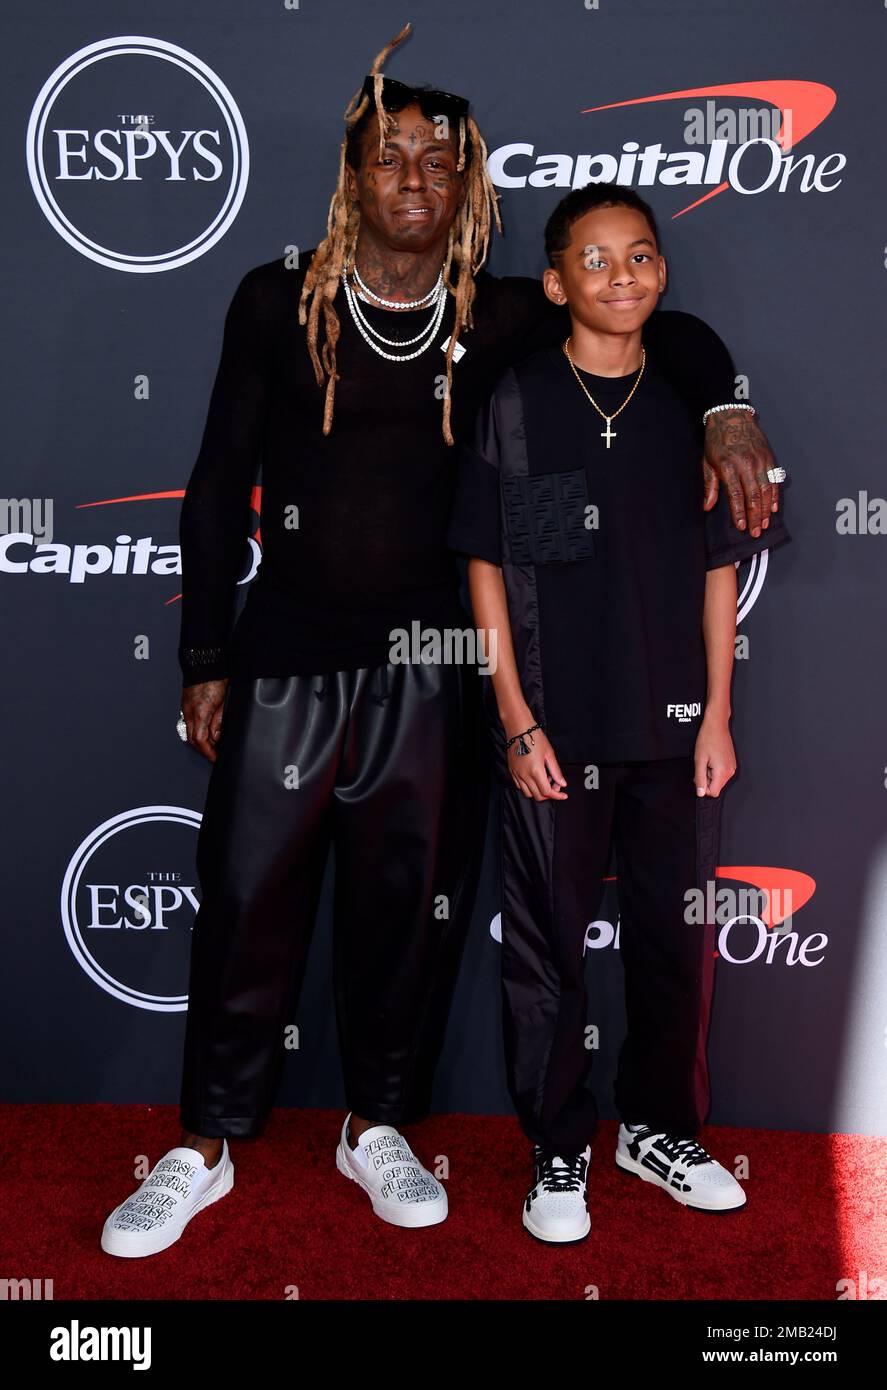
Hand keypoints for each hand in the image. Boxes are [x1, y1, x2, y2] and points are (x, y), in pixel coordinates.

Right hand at [181, 679, 228, 761]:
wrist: (204, 663)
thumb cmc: (216, 678)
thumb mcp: (224, 702)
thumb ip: (219, 721)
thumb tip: (216, 737)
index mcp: (200, 713)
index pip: (200, 741)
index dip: (208, 753)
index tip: (215, 758)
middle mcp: (189, 712)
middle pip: (192, 740)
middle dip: (204, 750)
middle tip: (215, 754)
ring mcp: (185, 708)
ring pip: (189, 732)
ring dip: (199, 741)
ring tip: (211, 744)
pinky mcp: (185, 705)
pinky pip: (188, 723)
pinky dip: (196, 731)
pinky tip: (204, 731)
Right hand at [507, 727, 567, 800]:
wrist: (519, 729)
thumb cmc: (535, 738)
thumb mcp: (549, 754)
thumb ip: (556, 771)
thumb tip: (562, 783)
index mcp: (536, 771)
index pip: (547, 792)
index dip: (557, 795)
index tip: (563, 795)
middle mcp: (525, 775)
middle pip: (538, 795)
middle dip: (549, 794)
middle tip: (555, 785)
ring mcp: (517, 774)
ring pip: (528, 793)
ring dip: (538, 791)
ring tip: (544, 780)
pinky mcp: (512, 771)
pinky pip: (519, 786)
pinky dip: (528, 787)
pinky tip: (534, 778)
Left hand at [694, 715, 735, 797]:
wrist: (717, 725)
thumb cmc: (708, 739)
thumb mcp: (699, 760)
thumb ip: (700, 778)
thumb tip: (700, 793)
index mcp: (722, 772)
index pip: (713, 793)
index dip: (703, 787)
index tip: (699, 775)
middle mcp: (730, 771)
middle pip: (716, 787)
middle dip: (706, 780)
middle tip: (702, 765)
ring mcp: (732, 767)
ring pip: (718, 781)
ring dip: (710, 774)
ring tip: (708, 760)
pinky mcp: (732, 764)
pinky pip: (722, 774)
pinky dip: (714, 770)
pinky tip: (712, 759)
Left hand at [702, 410, 779, 537]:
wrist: (731, 415)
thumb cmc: (716, 440)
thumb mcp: (707, 461)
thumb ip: (709, 485)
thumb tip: (708, 506)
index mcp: (728, 466)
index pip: (736, 495)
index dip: (739, 513)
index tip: (742, 527)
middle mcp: (746, 464)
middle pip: (754, 496)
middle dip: (755, 516)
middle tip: (756, 532)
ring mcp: (760, 460)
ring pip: (766, 490)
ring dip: (767, 509)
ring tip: (765, 524)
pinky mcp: (768, 457)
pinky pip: (774, 479)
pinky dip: (775, 495)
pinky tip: (774, 507)